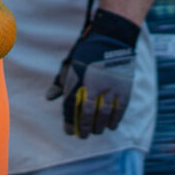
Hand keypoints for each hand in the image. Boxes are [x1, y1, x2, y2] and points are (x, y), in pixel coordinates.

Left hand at [44, 7, 139, 135]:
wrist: (112, 38)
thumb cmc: (87, 53)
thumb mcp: (70, 64)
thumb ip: (60, 82)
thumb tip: (49, 97)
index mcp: (77, 78)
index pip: (70, 106)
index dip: (69, 122)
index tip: (69, 132)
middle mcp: (93, 84)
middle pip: (87, 113)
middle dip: (85, 128)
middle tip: (84, 136)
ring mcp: (110, 86)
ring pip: (104, 114)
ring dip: (99, 127)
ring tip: (97, 132)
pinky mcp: (124, 87)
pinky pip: (119, 109)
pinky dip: (115, 120)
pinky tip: (111, 126)